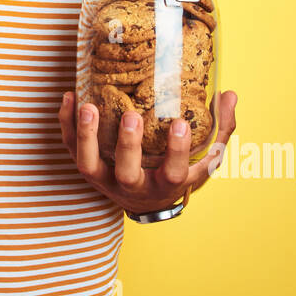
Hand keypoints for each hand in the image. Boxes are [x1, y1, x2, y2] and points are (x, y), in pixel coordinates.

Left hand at [58, 90, 237, 214]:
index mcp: (166, 184)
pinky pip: (70, 148)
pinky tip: (69, 97)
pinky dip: (66, 125)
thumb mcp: (205, 159)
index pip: (174, 173)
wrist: (147, 201)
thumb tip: (230, 93)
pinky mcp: (88, 168)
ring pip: (89, 164)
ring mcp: (106, 179)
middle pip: (127, 173)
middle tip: (131, 116)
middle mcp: (133, 186)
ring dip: (87, 136)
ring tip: (88, 106)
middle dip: (128, 146)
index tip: (180, 124)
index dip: (177, 152)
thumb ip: (221, 128)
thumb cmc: (177, 172)